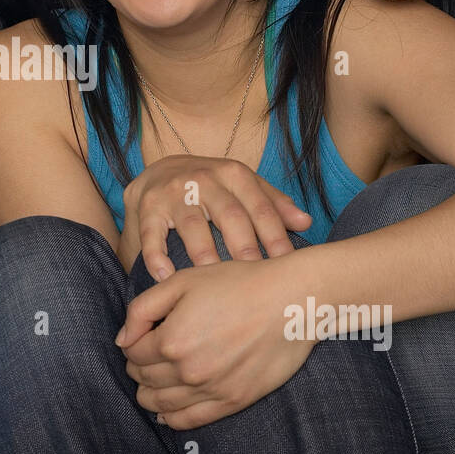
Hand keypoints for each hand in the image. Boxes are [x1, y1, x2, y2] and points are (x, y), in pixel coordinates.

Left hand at [115, 257, 315, 429]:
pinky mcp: (232, 402)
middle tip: (145, 359)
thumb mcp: (182, 281)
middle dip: (138, 370)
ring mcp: (210, 390)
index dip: (132, 345)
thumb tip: (122, 341)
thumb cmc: (237, 284)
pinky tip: (166, 413)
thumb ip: (143, 309)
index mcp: (171, 340)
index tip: (140, 339)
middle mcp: (187, 370)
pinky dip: (172, 419)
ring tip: (151, 385)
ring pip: (161, 405)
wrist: (291, 302)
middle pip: (144, 380)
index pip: (132, 354)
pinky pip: (189, 421)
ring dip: (149, 395)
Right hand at [121, 155, 311, 279]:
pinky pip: (152, 233)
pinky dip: (157, 255)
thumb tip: (306, 222)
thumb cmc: (209, 187)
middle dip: (245, 248)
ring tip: (214, 282)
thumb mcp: (242, 187)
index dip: (275, 237)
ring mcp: (175, 191)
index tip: (286, 265)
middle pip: (231, 216)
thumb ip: (273, 203)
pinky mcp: (148, 206)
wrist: (158, 171)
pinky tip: (166, 276)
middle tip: (256, 279)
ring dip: (205, 254)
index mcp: (234, 174)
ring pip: (193, 225)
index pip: (260, 207)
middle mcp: (205, 179)